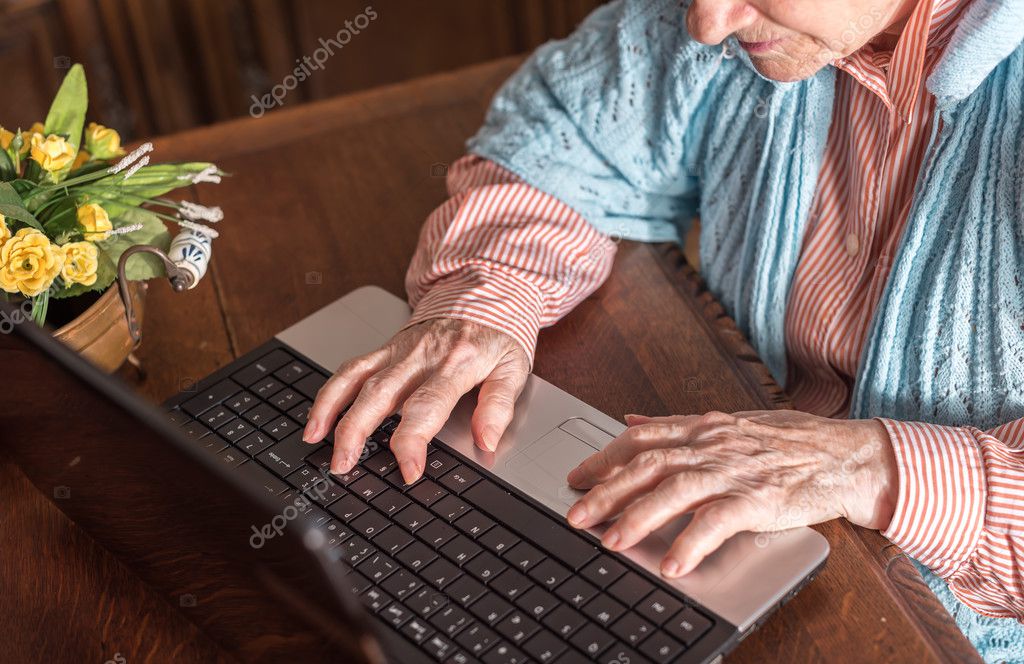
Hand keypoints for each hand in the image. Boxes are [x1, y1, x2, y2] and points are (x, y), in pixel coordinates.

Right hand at [303, 318, 529, 482]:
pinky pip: (351, 369)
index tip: (408, 470)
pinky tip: (317, 420)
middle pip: (380, 394)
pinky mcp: (385, 349)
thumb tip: (486, 441)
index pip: (428, 405)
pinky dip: (330, 394)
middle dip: (357, 430)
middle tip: (343, 464)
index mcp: (455, 364)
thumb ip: (499, 407)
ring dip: (334, 412)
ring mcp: (398, 352)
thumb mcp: (513, 369)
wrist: (484, 293)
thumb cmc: (497, 336)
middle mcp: (420, 357)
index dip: (413, 440)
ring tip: (318, 443)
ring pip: (358, 380)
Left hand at [565, 410, 897, 577]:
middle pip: (648, 464)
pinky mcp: (761, 498)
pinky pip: (719, 520)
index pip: (641, 438)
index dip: (604, 457)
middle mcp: (713, 444)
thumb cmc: (789, 442)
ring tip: (611, 541)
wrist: (846, 455)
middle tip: (575, 514)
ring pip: (675, 488)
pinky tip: (672, 562)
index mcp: (703, 427)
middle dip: (606, 490)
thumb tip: (631, 421)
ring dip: (638, 516)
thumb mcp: (727, 423)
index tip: (576, 477)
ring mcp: (736, 470)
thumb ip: (677, 425)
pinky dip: (692, 541)